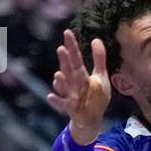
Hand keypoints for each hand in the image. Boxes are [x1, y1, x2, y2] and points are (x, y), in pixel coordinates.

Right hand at [47, 29, 111, 144]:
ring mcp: (70, 94)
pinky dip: (56, 100)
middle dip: (64, 61)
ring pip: (64, 86)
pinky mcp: (69, 107)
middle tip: (61, 49)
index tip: (67, 32)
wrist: (91, 118)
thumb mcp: (100, 76)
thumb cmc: (95, 96)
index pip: (76, 58)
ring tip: (59, 74)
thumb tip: (96, 39)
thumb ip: (99, 59)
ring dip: (60, 81)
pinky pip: (61, 103)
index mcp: (81, 74)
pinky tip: (50, 96)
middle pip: (68, 70)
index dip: (72, 46)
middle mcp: (73, 82)